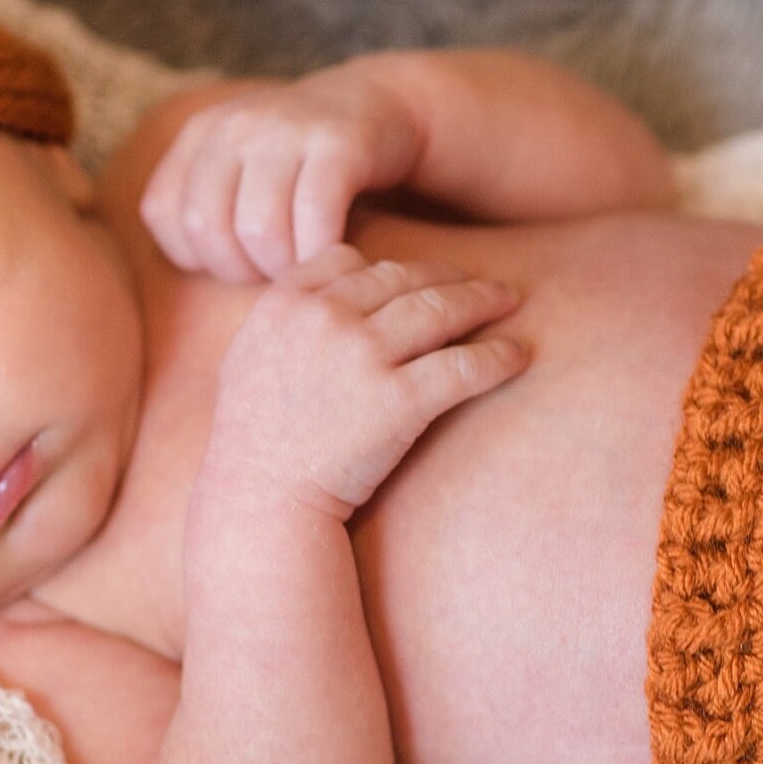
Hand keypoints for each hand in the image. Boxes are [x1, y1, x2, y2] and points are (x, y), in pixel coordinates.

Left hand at [142, 68, 421, 281]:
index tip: (234, 261)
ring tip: (300, 266)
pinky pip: (314, 217)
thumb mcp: (239, 167)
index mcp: (200, 133)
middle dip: (239, 270)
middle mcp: (236, 125)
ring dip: (282, 269)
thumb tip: (177, 270)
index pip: (164, 214)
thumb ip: (201, 202)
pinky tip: (333, 254)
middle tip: (271, 273)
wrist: (376, 104)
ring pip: (258, 230)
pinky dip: (320, 252)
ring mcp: (286, 128)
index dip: (196, 256)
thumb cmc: (300, 162)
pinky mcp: (338, 142)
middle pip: (207, 228)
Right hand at [202, 246, 527, 515]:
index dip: (386, 267)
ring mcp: (362, 356)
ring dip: (483, 299)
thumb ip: (283, 319)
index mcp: (284, 304)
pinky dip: (497, 356)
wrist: (260, 504)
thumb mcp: (245, 359)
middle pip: (402, 276)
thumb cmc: (253, 443)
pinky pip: (463, 366)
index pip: (347, 259)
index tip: (416, 277)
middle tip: (479, 283)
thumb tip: (323, 293)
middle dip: (447, 275)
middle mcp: (324, 318)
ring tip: (509, 301)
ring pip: (440, 308)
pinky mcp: (399, 401)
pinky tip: (517, 355)